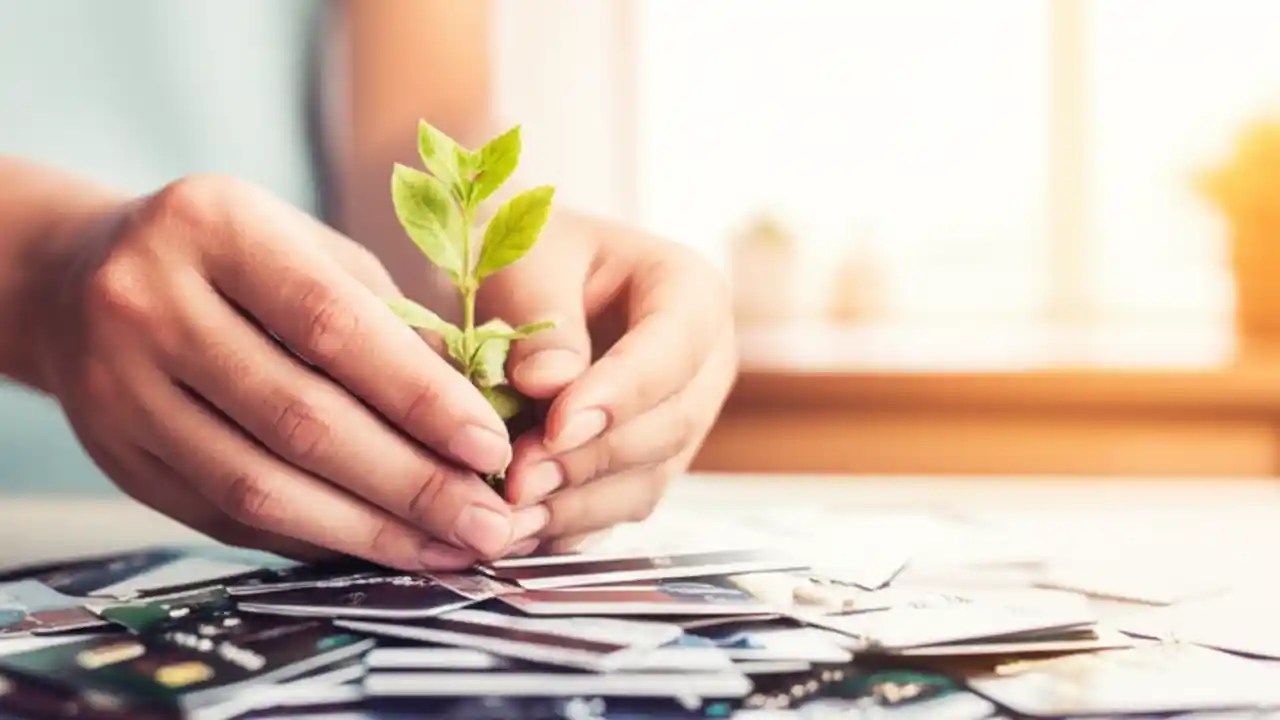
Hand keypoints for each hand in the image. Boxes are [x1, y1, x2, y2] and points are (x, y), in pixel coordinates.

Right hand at [35, 175, 548, 569]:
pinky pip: (226, 517)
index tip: (490, 447)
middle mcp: (152, 303)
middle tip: (487, 521)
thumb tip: (479, 413)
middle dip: (410, 483)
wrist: (80, 280)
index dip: (420, 396)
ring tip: (446, 550)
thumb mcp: (311, 251)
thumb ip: (390, 321)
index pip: (333, 326)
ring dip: (367, 531)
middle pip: (299, 419)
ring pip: (258, 486)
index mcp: (216, 227)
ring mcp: (120, 386)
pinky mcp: (117, 457)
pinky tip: (374, 546)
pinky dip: (311, 540)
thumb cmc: (235, 259)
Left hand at [481, 212, 737, 550]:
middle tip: (518, 478)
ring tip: (507, 512)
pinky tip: (516, 531)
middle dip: (590, 460)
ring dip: (576, 505)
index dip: (619, 396)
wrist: (525, 278)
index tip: (557, 425)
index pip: (671, 353)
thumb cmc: (533, 252)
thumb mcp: (529, 259)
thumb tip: (548, 386)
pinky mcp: (645, 465)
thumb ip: (542, 318)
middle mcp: (703, 365)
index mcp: (692, 294)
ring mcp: (679, 421)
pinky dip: (567, 525)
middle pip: (667, 428)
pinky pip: (615, 508)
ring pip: (645, 480)